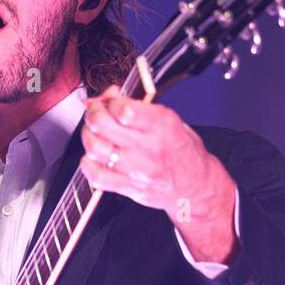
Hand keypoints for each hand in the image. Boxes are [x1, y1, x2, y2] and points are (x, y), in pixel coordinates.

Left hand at [80, 84, 238, 264]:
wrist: (196, 186)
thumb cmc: (182, 151)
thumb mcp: (170, 120)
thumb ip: (137, 107)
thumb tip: (107, 97)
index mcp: (162, 124)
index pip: (122, 108)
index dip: (109, 102)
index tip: (111, 102)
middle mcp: (149, 146)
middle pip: (102, 125)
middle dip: (93, 113)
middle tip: (95, 113)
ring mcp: (137, 169)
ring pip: (96, 148)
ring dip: (88, 137)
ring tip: (94, 134)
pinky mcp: (129, 187)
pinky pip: (97, 176)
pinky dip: (88, 164)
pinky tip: (93, 158)